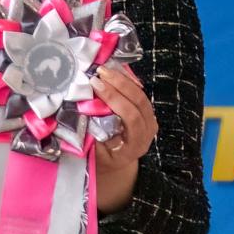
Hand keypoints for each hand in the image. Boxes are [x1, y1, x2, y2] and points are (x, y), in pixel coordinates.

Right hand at [91, 63, 156, 211]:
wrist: (115, 164)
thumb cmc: (101, 160)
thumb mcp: (95, 153)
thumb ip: (93, 134)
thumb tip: (83, 110)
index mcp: (135, 145)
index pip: (130, 117)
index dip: (114, 99)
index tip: (95, 85)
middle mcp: (147, 132)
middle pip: (139, 102)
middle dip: (119, 84)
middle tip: (100, 72)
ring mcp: (150, 121)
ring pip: (141, 95)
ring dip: (123, 80)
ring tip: (105, 70)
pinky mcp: (147, 113)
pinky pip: (139, 93)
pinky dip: (128, 81)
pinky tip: (115, 72)